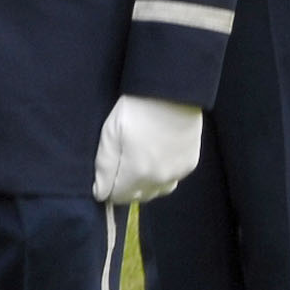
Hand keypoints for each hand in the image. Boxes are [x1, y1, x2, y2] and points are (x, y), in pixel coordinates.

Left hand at [91, 95, 206, 205]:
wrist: (173, 93)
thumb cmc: (137, 109)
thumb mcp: (111, 133)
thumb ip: (104, 167)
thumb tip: (100, 192)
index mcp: (136, 173)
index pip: (117, 196)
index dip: (110, 186)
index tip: (110, 171)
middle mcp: (158, 179)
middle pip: (137, 196)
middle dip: (128, 186)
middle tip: (125, 161)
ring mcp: (176, 173)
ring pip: (156, 191)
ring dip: (147, 183)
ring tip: (143, 160)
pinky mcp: (189, 165)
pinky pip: (172, 179)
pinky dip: (164, 174)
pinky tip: (159, 155)